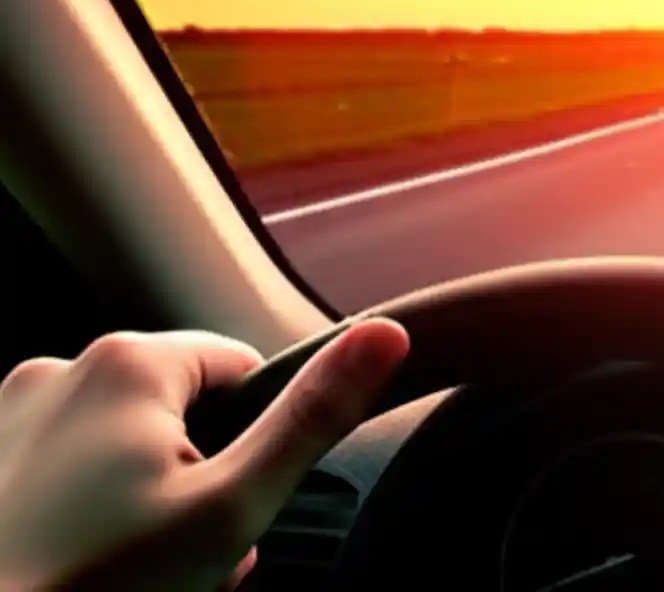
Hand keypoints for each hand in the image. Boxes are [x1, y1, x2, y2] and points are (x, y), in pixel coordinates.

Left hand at [0, 319, 408, 589]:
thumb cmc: (99, 589)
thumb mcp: (233, 507)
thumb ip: (311, 418)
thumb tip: (386, 336)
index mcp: (127, 363)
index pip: (243, 369)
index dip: (256, 441)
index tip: (229, 502)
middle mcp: (59, 371)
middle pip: (184, 411)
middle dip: (203, 477)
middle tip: (187, 551)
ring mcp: (11, 418)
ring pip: (128, 444)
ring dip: (152, 497)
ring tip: (139, 565)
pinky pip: (73, 468)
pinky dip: (95, 509)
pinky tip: (95, 562)